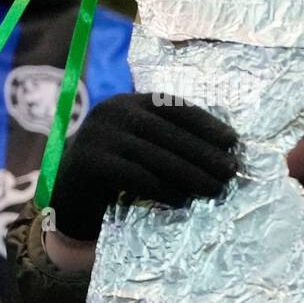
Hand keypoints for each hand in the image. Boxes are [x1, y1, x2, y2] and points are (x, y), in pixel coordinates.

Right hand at [47, 92, 239, 241]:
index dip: (206, 123)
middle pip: (168, 132)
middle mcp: (112, 111)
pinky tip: (183, 200)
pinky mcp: (89, 161)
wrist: (71, 194)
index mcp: (130, 101)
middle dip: (204, 153)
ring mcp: (97, 134)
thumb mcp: (144, 146)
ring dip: (191, 174)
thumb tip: (224, 153)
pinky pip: (136, 176)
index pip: (174, 106)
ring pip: (156, 156)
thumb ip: (172, 141)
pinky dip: (163, 189)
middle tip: (232, 170)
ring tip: (215, 189)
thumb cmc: (119, 171)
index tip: (233, 141)